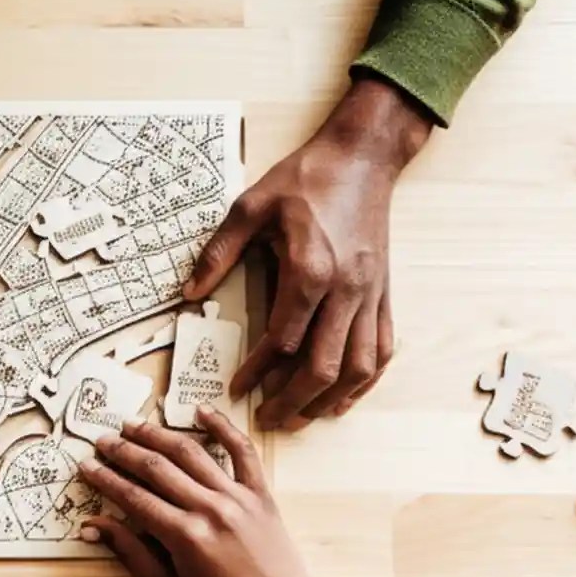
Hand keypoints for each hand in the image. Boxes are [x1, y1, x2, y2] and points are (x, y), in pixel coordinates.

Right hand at [79, 408, 382, 576]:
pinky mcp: (261, 493)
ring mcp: (238, 497)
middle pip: (157, 468)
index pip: (133, 497)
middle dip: (124, 451)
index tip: (85, 465)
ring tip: (133, 425)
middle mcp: (210, 509)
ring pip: (191, 452)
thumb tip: (91, 526)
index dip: (105, 479)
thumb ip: (130, 553)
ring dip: (158, 435)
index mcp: (185, 536)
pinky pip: (242, 451)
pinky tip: (200, 411)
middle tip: (102, 440)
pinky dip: (222, 426)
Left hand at [184, 79, 431, 428]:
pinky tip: (346, 395)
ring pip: (359, 365)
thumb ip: (219, 253)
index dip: (257, 372)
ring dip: (332, 399)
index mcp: (309, 269)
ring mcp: (370, 294)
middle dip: (294, 401)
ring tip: (305, 417)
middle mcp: (345, 289)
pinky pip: (384, 347)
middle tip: (268, 419)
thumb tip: (191, 293)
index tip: (237, 389)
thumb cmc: (305, 179)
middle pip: (323, 365)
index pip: (282, 340)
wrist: (362, 157)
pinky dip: (366, 379)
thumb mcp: (250, 206)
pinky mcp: (384, 292)